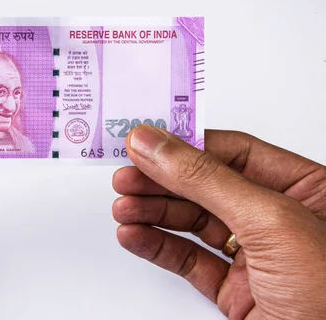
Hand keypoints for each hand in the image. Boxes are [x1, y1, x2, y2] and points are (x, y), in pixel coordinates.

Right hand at [112, 126, 325, 319]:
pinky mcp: (236, 290)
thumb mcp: (271, 222)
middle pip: (206, 186)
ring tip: (124, 207)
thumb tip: (157, 145)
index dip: (186, 145)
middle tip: (126, 176)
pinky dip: (157, 246)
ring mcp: (257, 256)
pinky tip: (135, 234)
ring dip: (152, 213)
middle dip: (161, 182)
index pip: (236, 153)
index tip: (145, 140)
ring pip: (193, 223)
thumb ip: (207, 179)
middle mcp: (280, 220)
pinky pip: (189, 260)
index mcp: (307, 191)